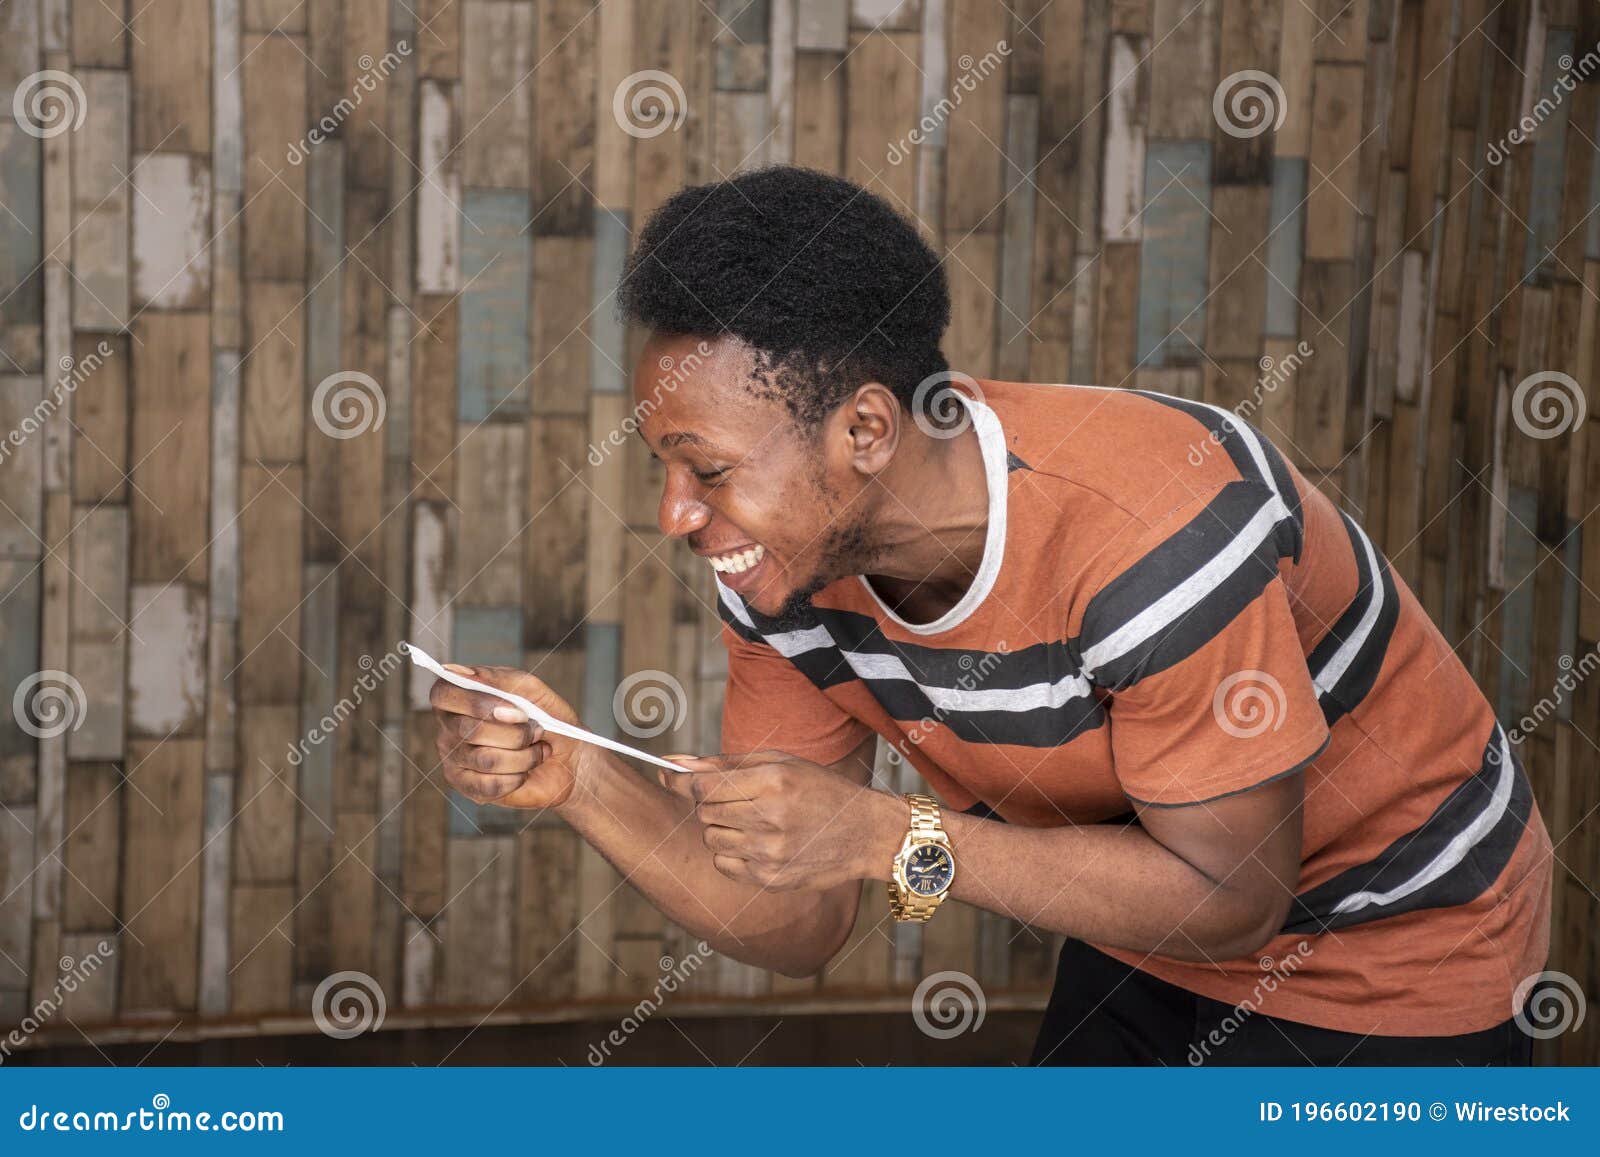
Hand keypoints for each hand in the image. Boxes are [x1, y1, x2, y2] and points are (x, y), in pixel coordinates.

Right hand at [431, 665, 587, 809]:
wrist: (570, 757)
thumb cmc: (548, 718)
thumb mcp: (531, 690)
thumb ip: (498, 679)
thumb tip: (458, 672)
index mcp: (459, 696)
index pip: (443, 693)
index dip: (477, 703)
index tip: (516, 710)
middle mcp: (449, 727)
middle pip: (469, 730)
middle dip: (516, 733)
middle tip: (537, 731)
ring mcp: (454, 759)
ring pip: (485, 759)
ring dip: (523, 756)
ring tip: (536, 751)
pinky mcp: (467, 787)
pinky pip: (489, 785)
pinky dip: (518, 777)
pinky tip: (525, 771)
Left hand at [663, 751, 903, 890]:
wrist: (865, 834)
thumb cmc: (820, 790)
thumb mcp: (780, 763)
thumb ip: (723, 763)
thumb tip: (670, 764)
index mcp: (773, 782)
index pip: (702, 786)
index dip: (690, 783)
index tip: (693, 782)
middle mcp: (770, 818)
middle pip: (704, 812)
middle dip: (710, 804)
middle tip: (737, 799)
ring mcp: (770, 853)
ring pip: (711, 839)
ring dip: (721, 828)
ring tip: (751, 821)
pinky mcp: (771, 879)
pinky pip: (724, 865)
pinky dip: (732, 853)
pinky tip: (758, 843)